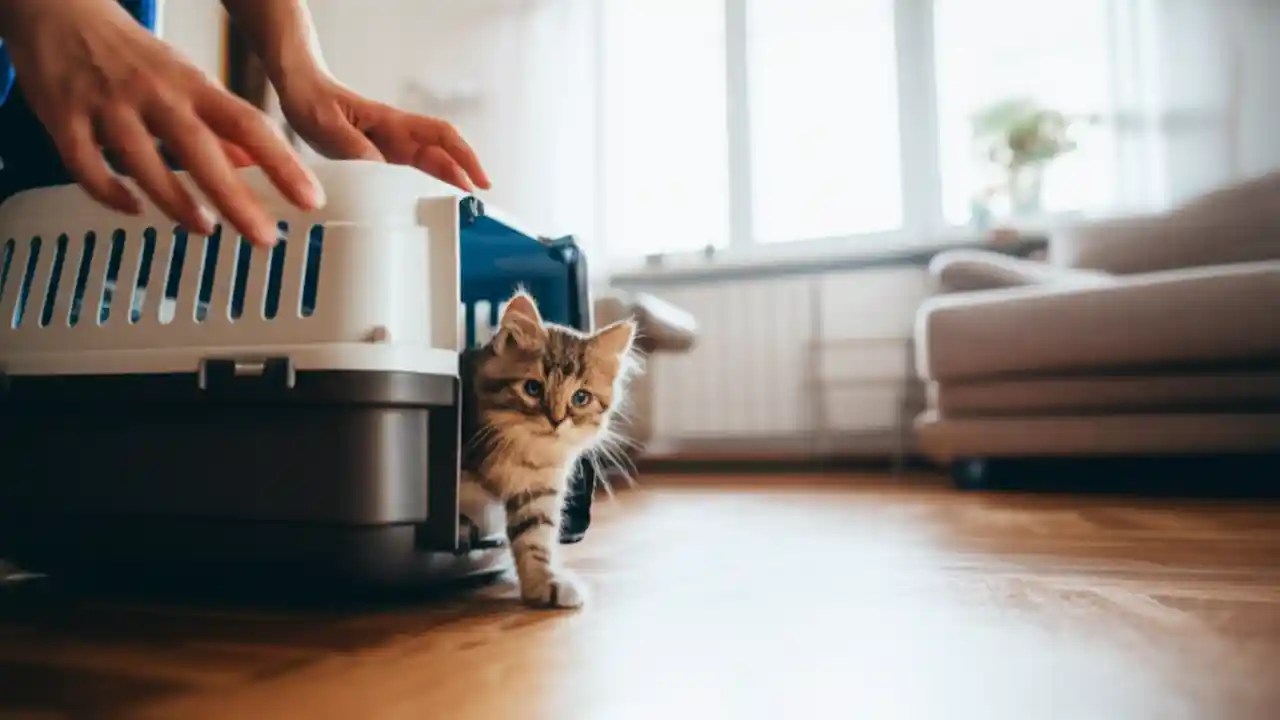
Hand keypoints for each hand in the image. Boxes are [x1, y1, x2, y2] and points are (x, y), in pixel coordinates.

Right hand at [0, 0, 321, 246]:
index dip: (282, 164)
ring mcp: (108, 106)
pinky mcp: (64, 117)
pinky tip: (133, 209)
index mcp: (192, 85)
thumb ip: (217, 124)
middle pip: (202, 152)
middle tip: (264, 236)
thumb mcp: (184, 80)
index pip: (250, 125)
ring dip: (177, 202)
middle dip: (237, 200)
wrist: (60, 10)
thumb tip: (254, 163)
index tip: (309, 198)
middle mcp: (155, 95)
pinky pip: (86, 165)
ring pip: (144, 164)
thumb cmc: (131, 55)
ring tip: (205, 228)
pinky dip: (109, 193)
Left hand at [278, 76, 490, 191]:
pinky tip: (426, 199)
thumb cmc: (313, 99)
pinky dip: (423, 185)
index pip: (440, 135)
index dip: (463, 156)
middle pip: (441, 152)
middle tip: (476, 199)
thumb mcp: (328, 124)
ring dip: (447, 180)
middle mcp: (397, 134)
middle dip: (462, 173)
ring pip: (428, 162)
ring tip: (459, 203)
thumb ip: (353, 146)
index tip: (476, 179)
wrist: (301, 87)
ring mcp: (390, 144)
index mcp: (392, 122)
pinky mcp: (378, 155)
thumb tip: (380, 169)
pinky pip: (408, 170)